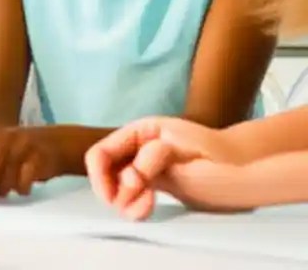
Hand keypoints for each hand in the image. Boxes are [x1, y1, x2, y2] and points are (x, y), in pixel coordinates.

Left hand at [0, 126, 61, 197]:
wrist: (54, 144)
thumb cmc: (16, 154)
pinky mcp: (41, 156)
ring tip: (2, 194)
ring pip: (11, 167)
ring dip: (4, 185)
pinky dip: (23, 185)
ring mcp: (26, 144)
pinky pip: (29, 173)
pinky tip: (22, 191)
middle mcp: (7, 136)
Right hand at [85, 116, 241, 219]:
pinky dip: (135, 208)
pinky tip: (150, 207)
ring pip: (115, 191)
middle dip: (112, 193)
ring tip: (147, 206)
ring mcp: (142, 168)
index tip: (113, 196)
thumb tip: (130, 179)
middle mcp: (135, 150)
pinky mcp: (153, 186)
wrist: (242, 165)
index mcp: (138, 133)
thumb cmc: (215, 150)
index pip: (100, 154)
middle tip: (134, 203)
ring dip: (125, 203)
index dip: (100, 177)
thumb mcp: (178, 147)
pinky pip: (132, 200)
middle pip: (102, 175)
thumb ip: (149, 161)